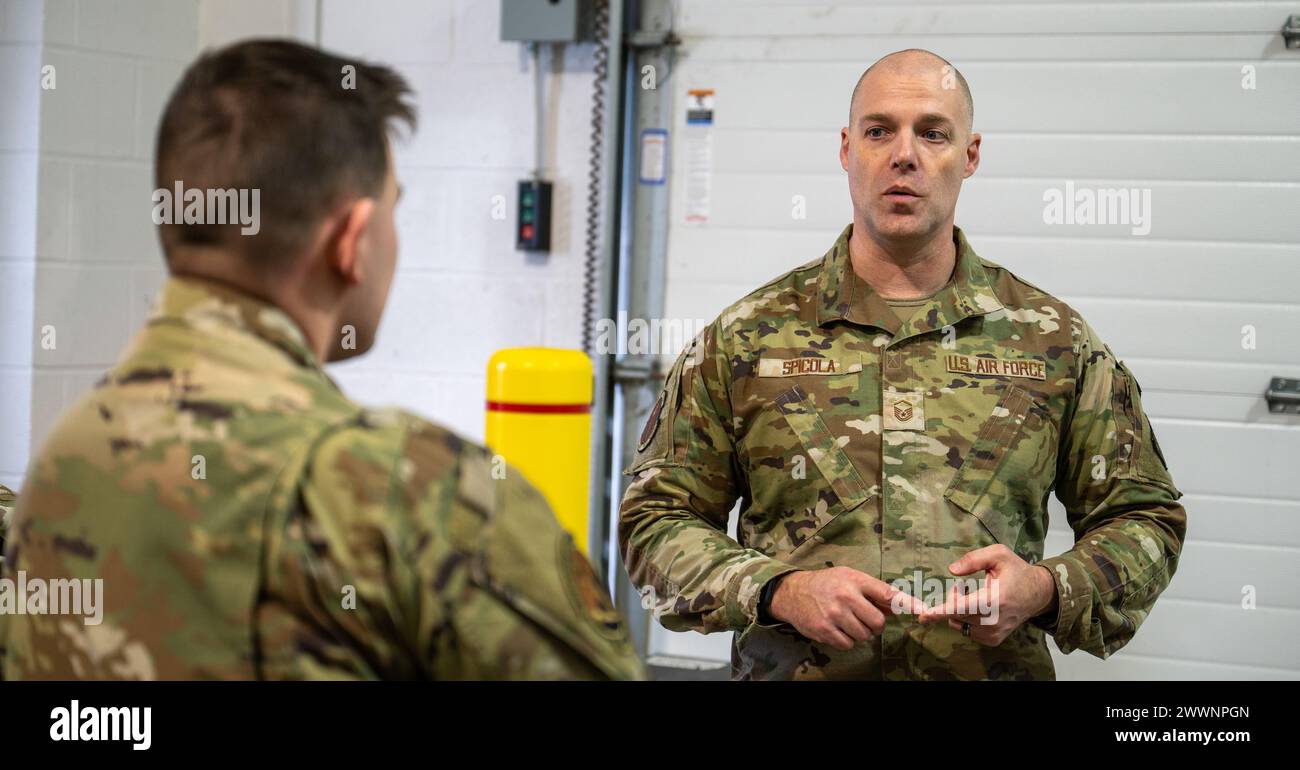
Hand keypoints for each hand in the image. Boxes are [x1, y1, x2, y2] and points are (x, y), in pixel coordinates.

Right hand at [769, 567, 924, 650]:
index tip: (923, 611)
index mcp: (855, 580)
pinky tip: (837, 628)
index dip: (907, 603)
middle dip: (874, 624)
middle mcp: (845, 596)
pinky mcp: (824, 630)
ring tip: (847, 621)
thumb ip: (874, 591)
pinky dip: (846, 640)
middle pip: (877, 622)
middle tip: (863, 618)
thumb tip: (902, 606)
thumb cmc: (827, 583)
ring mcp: (834, 614)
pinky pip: (848, 644)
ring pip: (864, 635)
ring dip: (859, 633)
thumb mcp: (850, 577)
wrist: (792, 592)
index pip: (888, 594)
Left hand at [918, 544, 1057, 646]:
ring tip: (974, 596)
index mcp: (996, 599)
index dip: (941, 611)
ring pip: (958, 623)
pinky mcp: (993, 640)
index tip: (924, 616)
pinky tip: (979, 609)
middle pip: (956, 613)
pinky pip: (966, 630)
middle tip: (962, 586)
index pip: (963, 607)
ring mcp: (994, 633)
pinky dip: (966, 619)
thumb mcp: (998, 554)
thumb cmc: (1016, 571)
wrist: (1037, 594)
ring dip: (958, 610)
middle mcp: (995, 620)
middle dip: (952, 598)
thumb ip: (974, 559)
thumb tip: (951, 570)